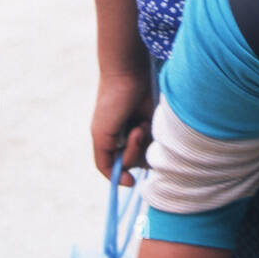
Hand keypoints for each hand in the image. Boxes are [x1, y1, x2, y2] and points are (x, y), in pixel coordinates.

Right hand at [91, 68, 155, 186]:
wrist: (128, 75)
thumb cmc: (111, 103)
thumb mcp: (100, 134)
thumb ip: (104, 160)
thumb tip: (122, 181)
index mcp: (110, 144)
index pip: (119, 170)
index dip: (123, 174)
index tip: (130, 179)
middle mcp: (126, 140)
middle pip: (135, 163)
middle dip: (135, 152)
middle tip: (135, 133)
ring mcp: (141, 132)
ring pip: (147, 153)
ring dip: (144, 143)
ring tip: (141, 125)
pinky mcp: (155, 123)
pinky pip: (158, 142)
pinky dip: (153, 136)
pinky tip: (147, 121)